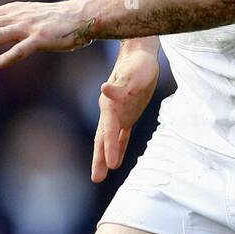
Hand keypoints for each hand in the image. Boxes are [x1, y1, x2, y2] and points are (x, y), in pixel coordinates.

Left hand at [0, 0, 94, 68]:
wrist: (85, 16)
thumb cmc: (62, 19)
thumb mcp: (35, 16)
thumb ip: (19, 21)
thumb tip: (5, 28)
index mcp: (17, 10)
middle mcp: (19, 17)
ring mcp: (30, 28)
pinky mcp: (41, 39)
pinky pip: (21, 50)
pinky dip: (7, 57)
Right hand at [91, 50, 159, 182]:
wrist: (138, 54)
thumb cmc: (137, 64)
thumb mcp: (133, 73)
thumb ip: (120, 85)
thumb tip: (104, 89)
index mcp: (110, 104)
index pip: (109, 131)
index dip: (110, 148)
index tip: (111, 165)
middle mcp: (110, 111)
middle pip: (102, 138)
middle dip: (100, 159)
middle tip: (96, 178)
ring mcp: (117, 113)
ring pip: (108, 139)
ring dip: (105, 156)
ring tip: (99, 176)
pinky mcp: (127, 113)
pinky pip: (121, 134)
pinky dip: (118, 147)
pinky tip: (116, 161)